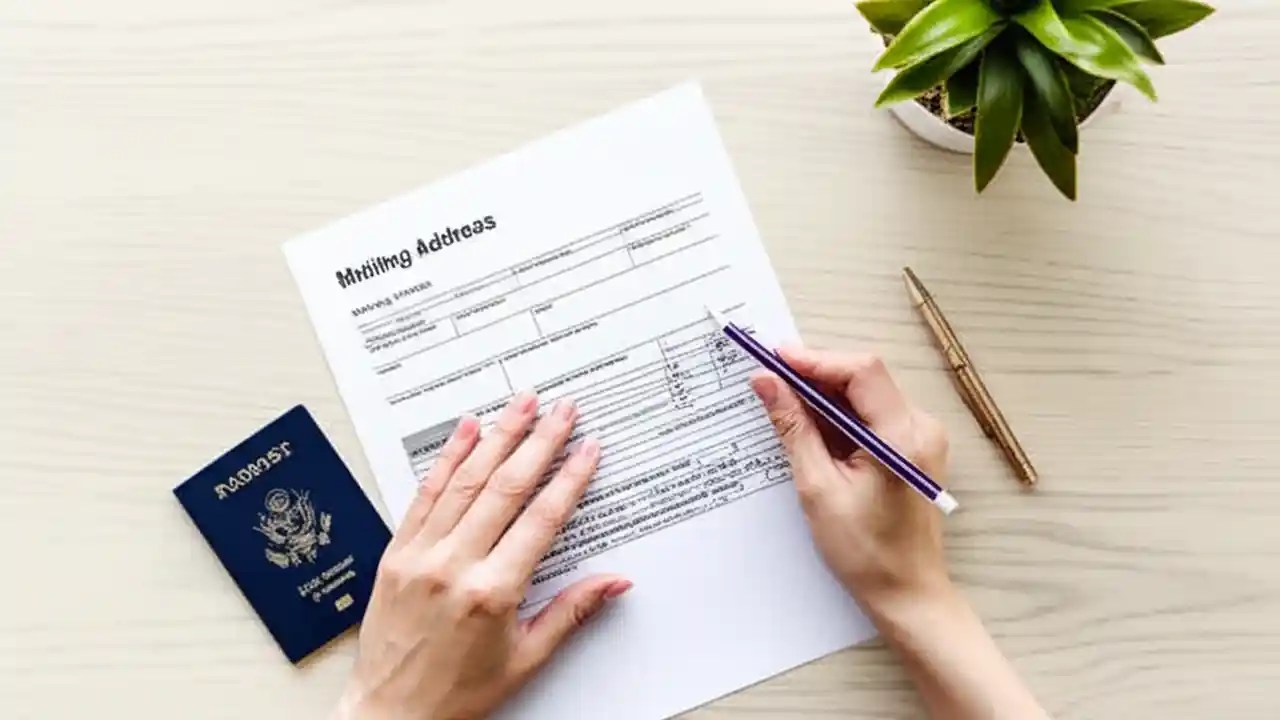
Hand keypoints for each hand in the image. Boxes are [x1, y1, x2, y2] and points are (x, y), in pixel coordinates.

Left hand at [333, 393, 630, 719]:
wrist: (390, 715)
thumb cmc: (457, 694)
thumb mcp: (525, 659)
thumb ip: (571, 613)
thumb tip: (615, 582)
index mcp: (493, 593)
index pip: (542, 519)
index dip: (570, 478)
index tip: (588, 448)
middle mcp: (454, 566)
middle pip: (506, 488)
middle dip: (539, 442)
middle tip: (563, 410)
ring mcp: (420, 555)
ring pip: (466, 481)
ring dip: (497, 437)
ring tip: (520, 404)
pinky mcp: (395, 553)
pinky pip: (424, 495)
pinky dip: (446, 459)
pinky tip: (465, 431)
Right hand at [750, 347, 950, 613]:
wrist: (907, 592)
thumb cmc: (866, 552)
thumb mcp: (818, 487)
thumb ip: (793, 429)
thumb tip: (767, 384)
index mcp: (902, 437)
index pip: (860, 372)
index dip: (815, 360)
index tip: (775, 359)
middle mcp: (921, 428)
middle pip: (865, 377)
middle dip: (816, 374)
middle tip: (771, 377)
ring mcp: (922, 437)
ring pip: (868, 394)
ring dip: (827, 394)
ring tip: (785, 403)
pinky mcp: (915, 447)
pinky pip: (875, 414)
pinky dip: (842, 414)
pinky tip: (813, 426)